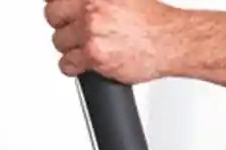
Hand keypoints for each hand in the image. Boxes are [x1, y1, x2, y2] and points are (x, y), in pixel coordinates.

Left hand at [44, 0, 180, 83]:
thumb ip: (96, 1)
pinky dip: (72, 66)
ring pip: (60, 41)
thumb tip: (75, 4)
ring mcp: (91, 30)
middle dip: (63, 25)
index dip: (60, 6)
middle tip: (75, 31)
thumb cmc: (153, 21)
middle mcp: (91, 7)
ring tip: (86, 48)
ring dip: (70, 47)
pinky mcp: (94, 54)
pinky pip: (67, 63)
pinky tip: (83, 64)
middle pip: (53, 15)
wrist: (172, 41)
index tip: (63, 12)